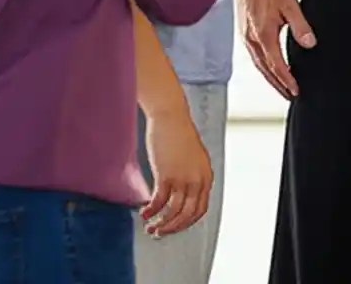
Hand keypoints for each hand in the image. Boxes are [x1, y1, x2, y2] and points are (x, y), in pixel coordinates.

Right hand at [140, 109, 211, 236]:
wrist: (171, 117)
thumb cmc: (180, 134)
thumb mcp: (194, 158)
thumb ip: (192, 176)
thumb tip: (183, 194)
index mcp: (206, 177)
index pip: (200, 210)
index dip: (186, 222)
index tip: (175, 226)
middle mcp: (197, 180)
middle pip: (188, 215)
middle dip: (173, 227)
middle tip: (160, 232)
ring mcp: (182, 179)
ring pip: (173, 211)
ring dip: (161, 223)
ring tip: (150, 227)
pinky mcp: (166, 175)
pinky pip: (159, 201)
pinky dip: (151, 210)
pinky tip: (144, 212)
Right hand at [237, 0, 314, 98]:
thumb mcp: (290, 6)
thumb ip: (301, 26)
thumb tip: (310, 43)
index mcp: (263, 35)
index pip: (277, 65)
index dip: (287, 80)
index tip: (295, 90)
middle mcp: (252, 39)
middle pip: (266, 70)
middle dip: (278, 85)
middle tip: (289, 95)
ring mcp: (246, 37)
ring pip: (258, 65)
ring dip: (270, 78)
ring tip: (280, 86)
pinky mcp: (244, 32)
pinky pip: (254, 56)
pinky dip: (263, 66)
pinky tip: (268, 67)